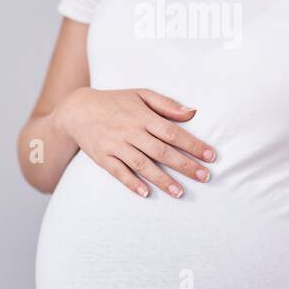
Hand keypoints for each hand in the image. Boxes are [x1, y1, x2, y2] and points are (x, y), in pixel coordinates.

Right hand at [54, 87, 216, 198]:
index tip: (210, 157)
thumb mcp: (140, 95)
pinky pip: (119, 173)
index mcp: (143, 116)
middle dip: (185, 165)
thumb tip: (192, 113)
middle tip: (205, 177)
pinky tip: (146, 193)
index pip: (173, 132)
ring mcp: (116, 146)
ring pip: (143, 165)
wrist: (77, 110)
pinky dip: (132, 183)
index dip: (193, 145)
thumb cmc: (115, 101)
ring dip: (162, 180)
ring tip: (180, 193)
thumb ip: (167, 104)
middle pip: (162, 151)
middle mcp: (131, 132)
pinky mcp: (103, 158)